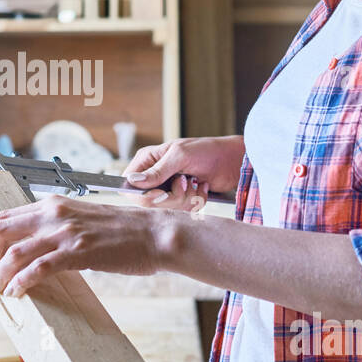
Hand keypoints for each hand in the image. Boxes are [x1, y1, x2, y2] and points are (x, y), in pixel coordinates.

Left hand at [0, 195, 160, 297]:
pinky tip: (17, 292)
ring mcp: (65, 232)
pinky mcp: (78, 251)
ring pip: (14, 252)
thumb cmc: (123, 231)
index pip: (3, 218)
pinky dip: (21, 282)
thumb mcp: (82, 220)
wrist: (155, 234)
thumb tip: (32, 248)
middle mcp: (54, 213)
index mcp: (52, 204)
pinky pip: (38, 268)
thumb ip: (56, 227)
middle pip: (0, 232)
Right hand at [122, 136, 243, 210]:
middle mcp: (155, 175)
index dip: (142, 195)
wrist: (232, 160)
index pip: (130, 185)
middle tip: (185, 182)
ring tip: (196, 182)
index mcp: (147, 161)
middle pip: (149, 201)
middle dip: (171, 196)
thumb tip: (133, 180)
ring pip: (167, 208)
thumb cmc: (206, 150)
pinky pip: (182, 210)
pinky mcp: (182, 197)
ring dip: (186, 198)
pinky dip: (196, 201)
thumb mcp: (180, 156)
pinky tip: (202, 187)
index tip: (160, 194)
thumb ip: (157, 171)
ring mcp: (169, 188)